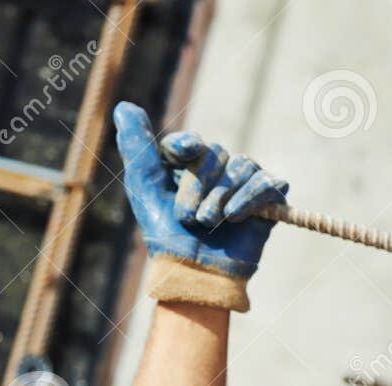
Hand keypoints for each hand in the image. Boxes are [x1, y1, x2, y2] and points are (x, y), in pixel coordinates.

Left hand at [113, 102, 288, 280]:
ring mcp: (243, 181)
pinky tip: (234, 216)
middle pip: (215, 154)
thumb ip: (138, 149)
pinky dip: (249, 197)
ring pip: (241, 165)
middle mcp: (216, 168)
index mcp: (185, 165)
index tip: (183, 152)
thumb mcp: (146, 191)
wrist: (195, 274)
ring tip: (209, 223)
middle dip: (198, 186)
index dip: (185, 146)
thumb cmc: (166, 237)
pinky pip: (267, 182)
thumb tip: (123, 106)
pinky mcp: (268, 198)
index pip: (187, 143)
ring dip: (221, 196)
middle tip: (190, 218)